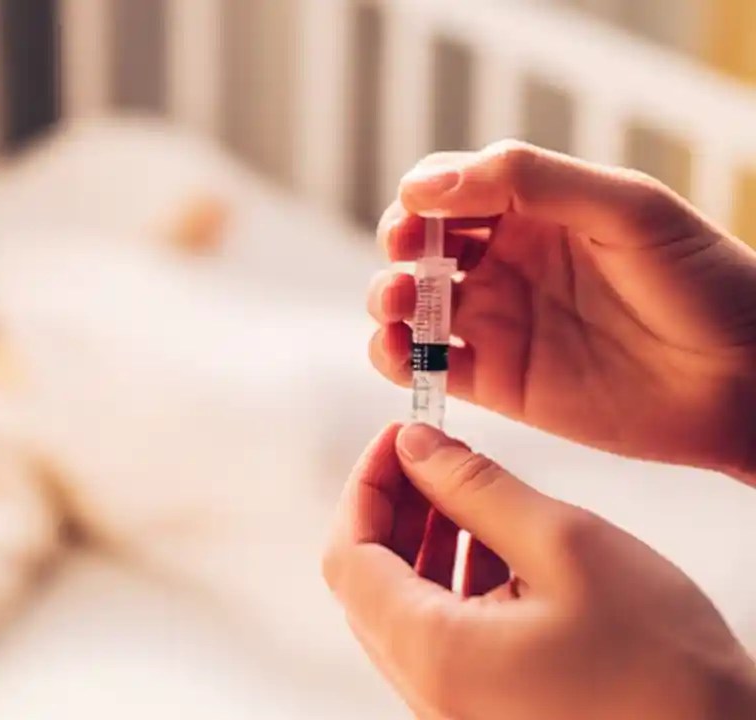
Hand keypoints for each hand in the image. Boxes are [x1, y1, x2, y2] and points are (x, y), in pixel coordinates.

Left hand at [324, 423, 755, 719]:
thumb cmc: (664, 666)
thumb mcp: (568, 546)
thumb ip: (477, 488)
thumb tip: (414, 448)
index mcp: (431, 655)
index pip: (349, 556)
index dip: (367, 487)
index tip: (397, 438)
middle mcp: (427, 693)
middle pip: (369, 584)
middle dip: (393, 511)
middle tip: (432, 457)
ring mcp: (452, 712)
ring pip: (405, 611)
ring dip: (424, 545)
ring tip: (469, 493)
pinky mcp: (485, 716)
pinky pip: (441, 642)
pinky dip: (453, 586)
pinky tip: (498, 548)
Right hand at [370, 141, 755, 476]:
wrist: (747, 382)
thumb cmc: (703, 282)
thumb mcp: (625, 208)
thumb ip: (528, 181)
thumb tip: (425, 185)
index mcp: (536, 209)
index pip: (450, 187)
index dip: (420, 196)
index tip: (417, 212)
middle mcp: (508, 261)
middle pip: (418, 243)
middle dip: (397, 245)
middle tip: (406, 257)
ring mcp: (499, 322)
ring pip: (411, 304)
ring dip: (386, 298)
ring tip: (400, 304)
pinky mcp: (496, 382)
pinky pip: (426, 367)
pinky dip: (396, 359)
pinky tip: (401, 353)